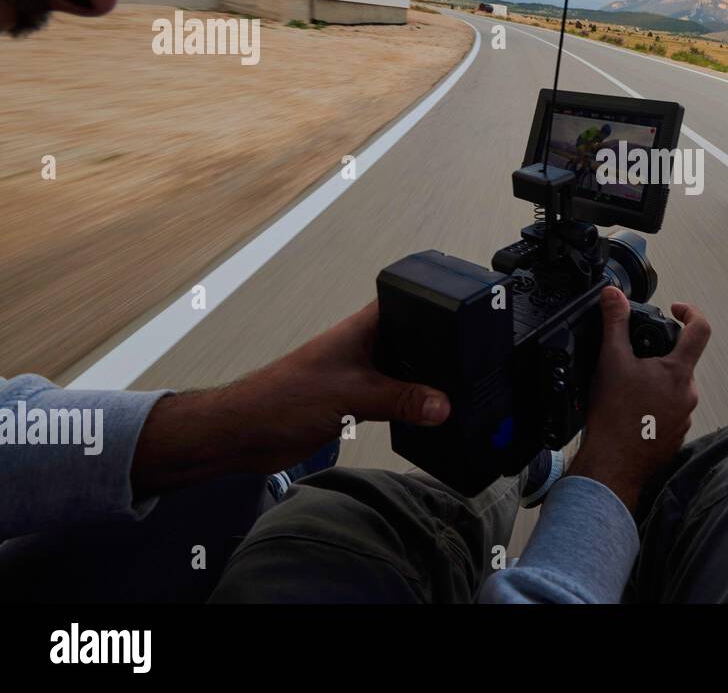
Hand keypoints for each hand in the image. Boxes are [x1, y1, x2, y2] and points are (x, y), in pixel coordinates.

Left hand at [131, 302, 450, 496]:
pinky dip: (410, 409)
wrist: (246, 433)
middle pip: (416, 343)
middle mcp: (365, 346)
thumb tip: (444, 404)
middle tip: (469, 368)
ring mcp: (362, 373)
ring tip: (451, 396)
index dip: (439, 309)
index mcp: (363, 327)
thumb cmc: (279, 397)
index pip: (411, 306)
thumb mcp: (352, 394)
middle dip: (439, 357)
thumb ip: (401, 399)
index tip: (468, 319)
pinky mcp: (357, 401)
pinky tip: (424, 418)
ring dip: (423, 387)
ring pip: (407, 374)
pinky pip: (395, 400)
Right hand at [567, 288, 709, 511]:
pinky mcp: (676, 435)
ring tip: (627, 390)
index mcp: (678, 372)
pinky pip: (670, 412)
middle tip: (633, 360)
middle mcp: (688, 394)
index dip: (690, 312)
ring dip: (655, 383)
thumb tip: (613, 295)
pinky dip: (654, 406)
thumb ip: (614, 323)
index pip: (700, 329)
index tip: (676, 310)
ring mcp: (684, 417)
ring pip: (674, 388)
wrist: (613, 464)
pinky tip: (631, 412)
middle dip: (659, 356)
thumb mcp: (611, 360)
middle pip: (681, 361)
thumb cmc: (614, 417)